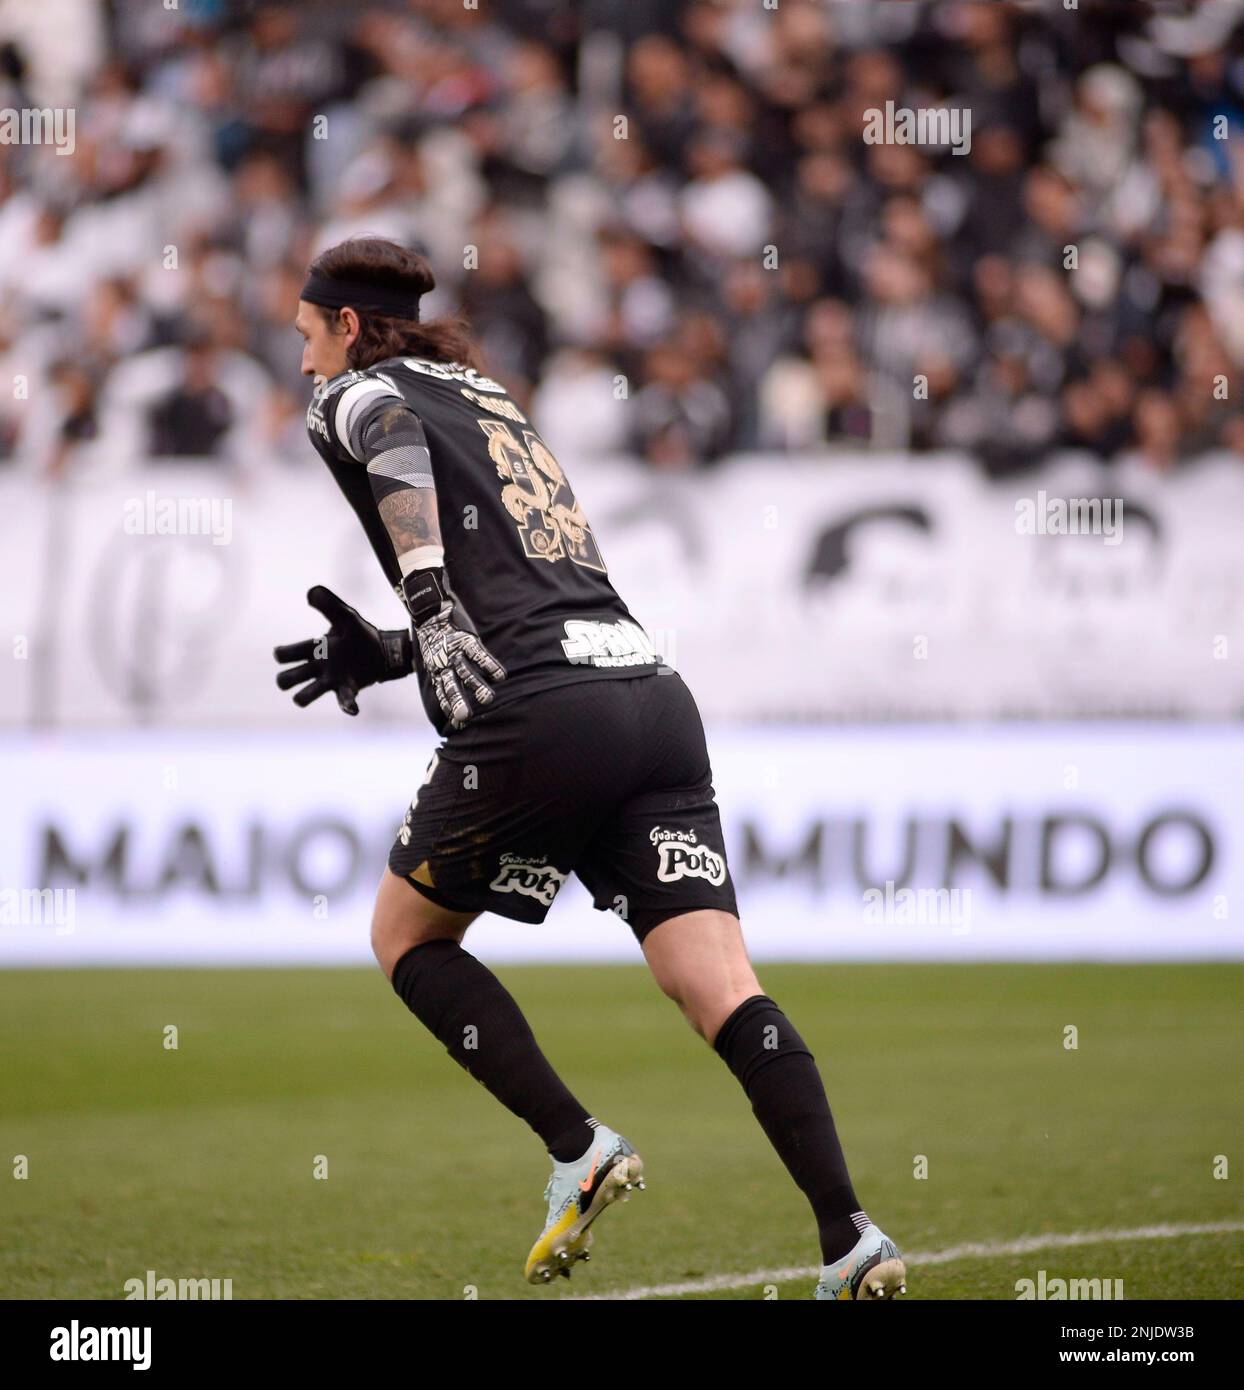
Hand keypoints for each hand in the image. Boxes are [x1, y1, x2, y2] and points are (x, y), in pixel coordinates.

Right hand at [274, 586, 410, 715]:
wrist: (383, 650)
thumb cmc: (359, 634)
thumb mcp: (346, 616)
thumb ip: (330, 604)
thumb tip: (311, 592)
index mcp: (312, 649)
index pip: (283, 655)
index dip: (282, 653)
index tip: (300, 647)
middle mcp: (316, 668)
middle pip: (285, 680)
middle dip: (286, 679)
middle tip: (304, 671)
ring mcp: (330, 681)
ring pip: (304, 697)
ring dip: (306, 695)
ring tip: (322, 685)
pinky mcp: (348, 689)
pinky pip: (342, 703)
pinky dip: (347, 706)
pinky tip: (353, 709)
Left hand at [415, 600, 506, 727]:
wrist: (430, 608)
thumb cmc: (436, 635)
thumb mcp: (434, 656)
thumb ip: (441, 670)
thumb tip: (448, 686)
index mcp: (437, 670)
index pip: (442, 692)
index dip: (449, 707)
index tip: (458, 724)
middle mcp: (444, 663)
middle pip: (451, 686)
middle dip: (458, 701)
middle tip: (465, 717)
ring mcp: (455, 651)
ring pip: (466, 672)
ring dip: (477, 686)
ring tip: (488, 699)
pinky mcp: (466, 639)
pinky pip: (479, 655)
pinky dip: (489, 665)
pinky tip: (501, 677)